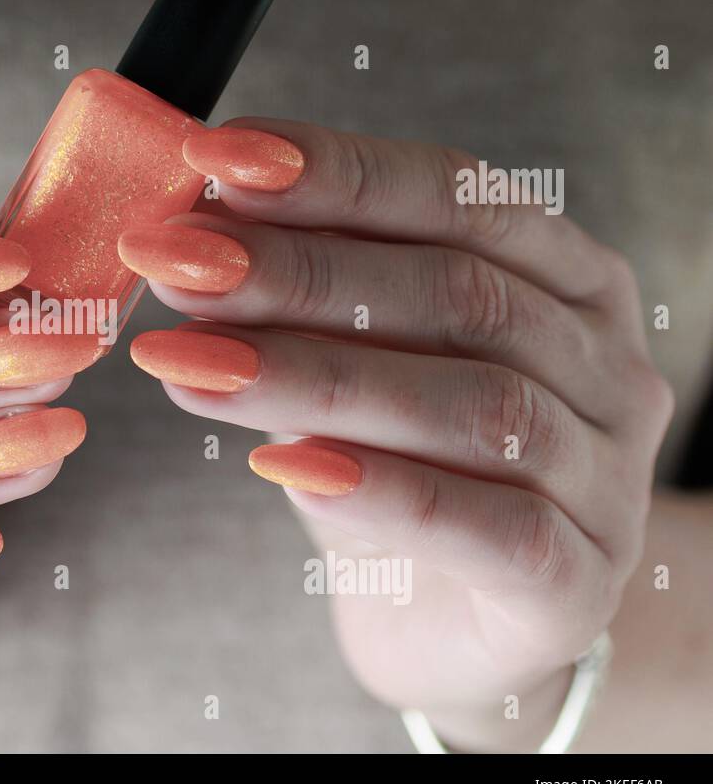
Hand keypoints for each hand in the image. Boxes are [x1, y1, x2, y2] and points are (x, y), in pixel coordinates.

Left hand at [120, 120, 673, 749]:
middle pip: (460, 294)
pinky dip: (385, 492)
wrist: (446, 623)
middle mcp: (606, 369)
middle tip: (177, 264)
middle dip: (300, 272)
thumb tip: (191, 229)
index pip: (461, 196)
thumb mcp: (347, 367)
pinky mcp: (577, 588)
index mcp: (566, 281)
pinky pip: (493, 529)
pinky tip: (285, 469)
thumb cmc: (398, 471)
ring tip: (190, 365)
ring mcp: (606, 482)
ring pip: (475, 406)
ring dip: (315, 376)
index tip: (214, 160)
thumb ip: (295, 305)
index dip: (336, 173)